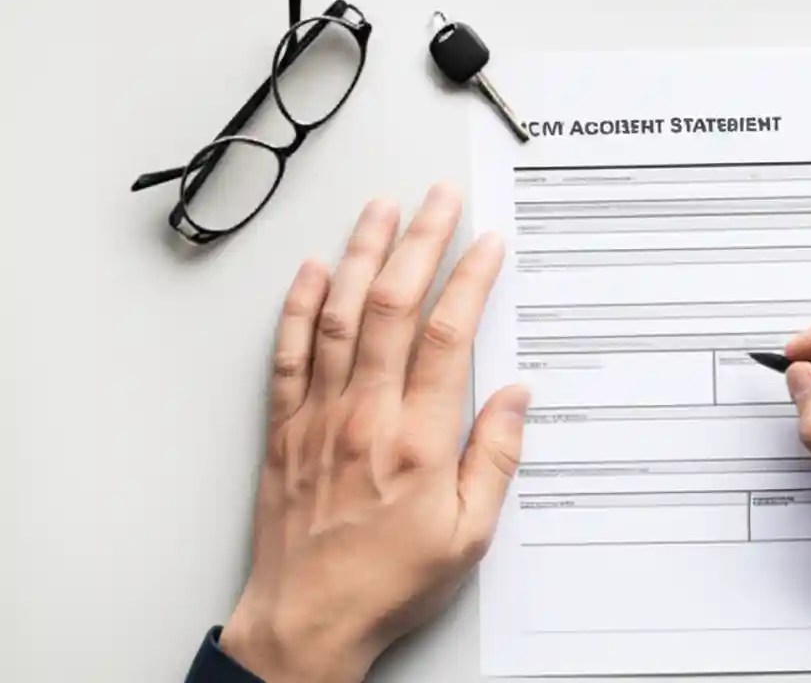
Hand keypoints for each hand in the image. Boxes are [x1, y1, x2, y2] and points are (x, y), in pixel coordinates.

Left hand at [220, 186, 527, 682]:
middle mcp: (363, 415)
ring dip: (361, 254)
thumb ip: (494, 459)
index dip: (469, 280)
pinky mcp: (284, 427)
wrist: (306, 620)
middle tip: (439, 201)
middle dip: (420, 242)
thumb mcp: (468, 535)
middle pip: (390, 306)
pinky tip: (312, 270)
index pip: (445, 336)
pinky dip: (299, 305)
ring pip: (338, 315)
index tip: (488, 245)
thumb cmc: (387, 582)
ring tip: (380, 210)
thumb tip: (514, 398)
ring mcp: (317, 416)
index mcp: (416, 441)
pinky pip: (289, 352)